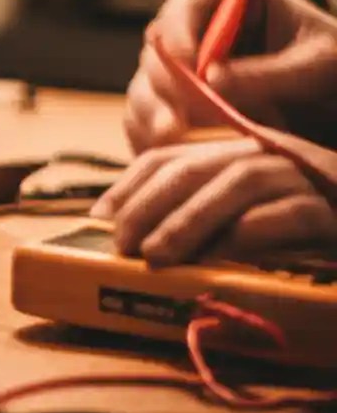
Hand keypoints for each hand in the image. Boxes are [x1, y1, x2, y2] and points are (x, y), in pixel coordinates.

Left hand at [89, 138, 336, 264]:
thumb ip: (196, 219)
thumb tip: (130, 238)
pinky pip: (287, 215)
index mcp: (238, 155)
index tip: (99, 219)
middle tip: (123, 245)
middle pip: (196, 167)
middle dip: (149, 205)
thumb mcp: (236, 224)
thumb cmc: (297, 243)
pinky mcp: (333, 212)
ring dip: (189, 220)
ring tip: (156, 256)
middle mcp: (268, 157)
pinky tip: (223, 257)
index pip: (171, 157)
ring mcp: (304, 179)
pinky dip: (250, 234)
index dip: (130, 186)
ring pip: (237, 183)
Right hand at [125, 0, 336, 152]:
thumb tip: (211, 80)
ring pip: (145, 86)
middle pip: (156, 51)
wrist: (331, 99)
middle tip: (186, 119)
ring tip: (176, 139)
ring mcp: (177, 63)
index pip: (184, 8)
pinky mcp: (171, 99)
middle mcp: (193, 23)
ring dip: (156, 115)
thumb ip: (268, 73)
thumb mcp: (317, 67)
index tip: (195, 73)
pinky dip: (151, 135)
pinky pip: (145, 116)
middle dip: (168, 87)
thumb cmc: (332, 69)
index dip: (180, 38)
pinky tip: (171, 151)